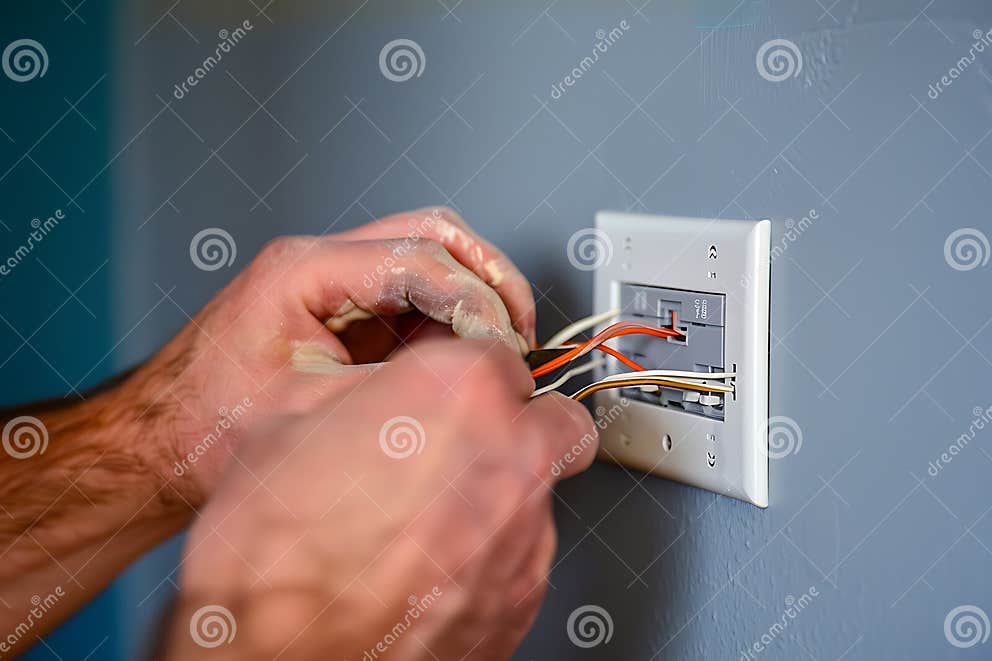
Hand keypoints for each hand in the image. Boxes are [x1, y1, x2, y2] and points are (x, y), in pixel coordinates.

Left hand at [121, 207, 535, 505]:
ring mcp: (333, 281)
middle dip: (487, 279)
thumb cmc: (209, 429)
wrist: (162, 443)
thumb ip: (399, 387)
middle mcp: (320, 262)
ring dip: (475, 293)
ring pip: (429, 254)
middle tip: (518, 333)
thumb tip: (473, 378)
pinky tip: (468, 356)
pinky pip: (414, 294)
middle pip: (431, 234)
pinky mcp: (344, 309)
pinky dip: (451, 317)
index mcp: (303, 272)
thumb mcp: (312, 414)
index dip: (474, 302)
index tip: (504, 350)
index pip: (416, 259)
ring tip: (504, 344)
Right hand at [163, 339, 595, 659]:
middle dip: (521, 425)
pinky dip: (489, 554)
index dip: (472, 373)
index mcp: (458, 391)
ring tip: (427, 521)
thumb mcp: (288, 419)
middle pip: (555, 419)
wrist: (277, 656)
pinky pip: (522, 555)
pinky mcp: (521, 598)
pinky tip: (431, 567)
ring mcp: (524, 534)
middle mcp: (509, 456)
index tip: (455, 391)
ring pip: (540, 492)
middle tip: (470, 443)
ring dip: (499, 494)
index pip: (503, 355)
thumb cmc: (271, 549)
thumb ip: (365, 389)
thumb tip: (383, 389)